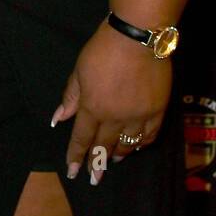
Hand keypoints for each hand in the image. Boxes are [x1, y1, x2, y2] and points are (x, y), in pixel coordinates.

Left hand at [50, 19, 172, 183]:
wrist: (137, 37)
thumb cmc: (102, 50)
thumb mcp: (79, 71)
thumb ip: (71, 97)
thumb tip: (58, 119)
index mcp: (93, 107)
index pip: (82, 138)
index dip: (76, 155)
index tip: (73, 171)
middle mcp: (115, 117)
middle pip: (104, 145)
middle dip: (96, 163)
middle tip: (93, 178)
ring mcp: (138, 116)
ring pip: (128, 145)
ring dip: (118, 154)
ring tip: (112, 160)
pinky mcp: (157, 111)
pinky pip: (150, 136)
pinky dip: (142, 145)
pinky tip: (137, 148)